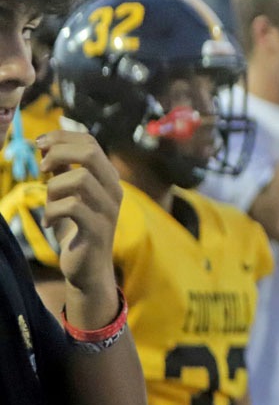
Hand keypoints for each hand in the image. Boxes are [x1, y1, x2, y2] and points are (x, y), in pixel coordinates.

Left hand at [37, 131, 121, 294]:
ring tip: (48, 203)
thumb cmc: (75, 229)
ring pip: (81, 178)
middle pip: (90, 153)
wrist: (88, 268)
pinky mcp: (98, 229)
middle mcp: (114, 190)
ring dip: (54, 187)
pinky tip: (48, 222)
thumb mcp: (66, 195)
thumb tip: (45, 145)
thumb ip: (61, 171)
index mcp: (108, 178)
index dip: (62, 137)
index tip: (39, 144)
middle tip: (40, 169)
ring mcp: (109, 209)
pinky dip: (52, 211)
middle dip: (58, 153)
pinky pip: (72, 207)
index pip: (90, 142)